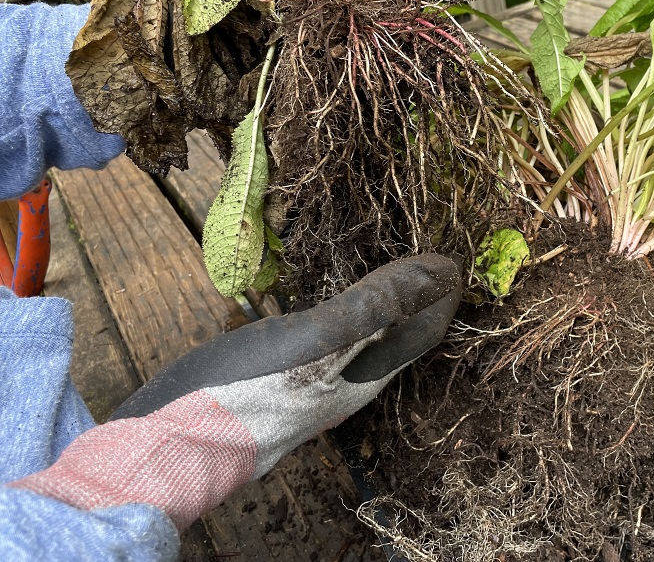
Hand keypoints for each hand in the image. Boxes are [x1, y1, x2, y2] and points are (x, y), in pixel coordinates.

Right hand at [10, 254, 459, 529]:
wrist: (174, 443)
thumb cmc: (251, 392)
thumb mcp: (319, 341)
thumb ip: (378, 304)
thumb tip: (442, 271)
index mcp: (372, 372)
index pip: (428, 324)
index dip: (443, 285)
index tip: (451, 244)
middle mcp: (354, 378)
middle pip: (402, 326)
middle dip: (416, 287)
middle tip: (419, 238)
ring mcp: (319, 378)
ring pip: (368, 328)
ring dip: (381, 292)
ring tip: (381, 251)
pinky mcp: (286, 373)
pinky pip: (331, 329)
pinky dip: (341, 300)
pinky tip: (323, 284)